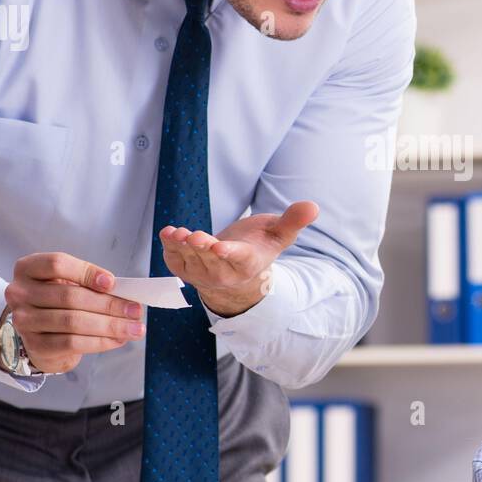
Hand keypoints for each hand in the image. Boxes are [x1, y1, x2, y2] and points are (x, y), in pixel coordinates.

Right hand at [2, 252, 144, 373]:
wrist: (41, 334)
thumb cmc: (59, 301)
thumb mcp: (68, 283)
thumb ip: (89, 282)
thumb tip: (124, 292)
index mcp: (28, 268)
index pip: (57, 264)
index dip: (87, 272)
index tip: (113, 283)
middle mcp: (19, 293)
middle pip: (70, 296)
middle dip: (108, 304)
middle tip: (135, 310)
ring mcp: (24, 320)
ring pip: (73, 321)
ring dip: (110, 325)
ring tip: (134, 328)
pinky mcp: (35, 345)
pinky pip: (72, 342)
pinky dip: (100, 341)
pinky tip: (118, 340)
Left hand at [161, 200, 318, 316]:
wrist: (236, 269)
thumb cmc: (258, 245)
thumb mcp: (278, 234)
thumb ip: (293, 221)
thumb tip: (313, 206)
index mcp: (248, 263)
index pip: (239, 259)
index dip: (229, 254)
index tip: (220, 248)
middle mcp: (225, 274)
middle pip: (211, 262)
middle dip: (202, 249)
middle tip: (194, 236)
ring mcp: (204, 275)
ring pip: (191, 262)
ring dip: (182, 247)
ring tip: (177, 233)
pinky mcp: (186, 271)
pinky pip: (175, 262)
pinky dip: (169, 248)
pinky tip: (168, 233)